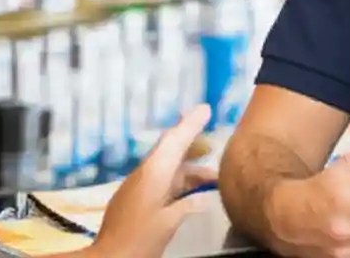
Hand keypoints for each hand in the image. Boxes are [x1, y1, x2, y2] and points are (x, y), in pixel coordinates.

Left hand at [85, 104, 218, 257]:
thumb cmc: (139, 239)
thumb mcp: (168, 222)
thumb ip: (188, 206)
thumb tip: (205, 198)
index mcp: (153, 174)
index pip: (174, 142)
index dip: (191, 124)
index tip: (205, 109)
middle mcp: (145, 175)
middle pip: (170, 151)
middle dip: (191, 142)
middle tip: (212, 140)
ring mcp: (138, 187)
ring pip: (168, 169)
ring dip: (189, 170)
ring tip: (214, 177)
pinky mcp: (136, 199)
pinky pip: (162, 181)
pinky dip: (179, 181)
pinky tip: (192, 192)